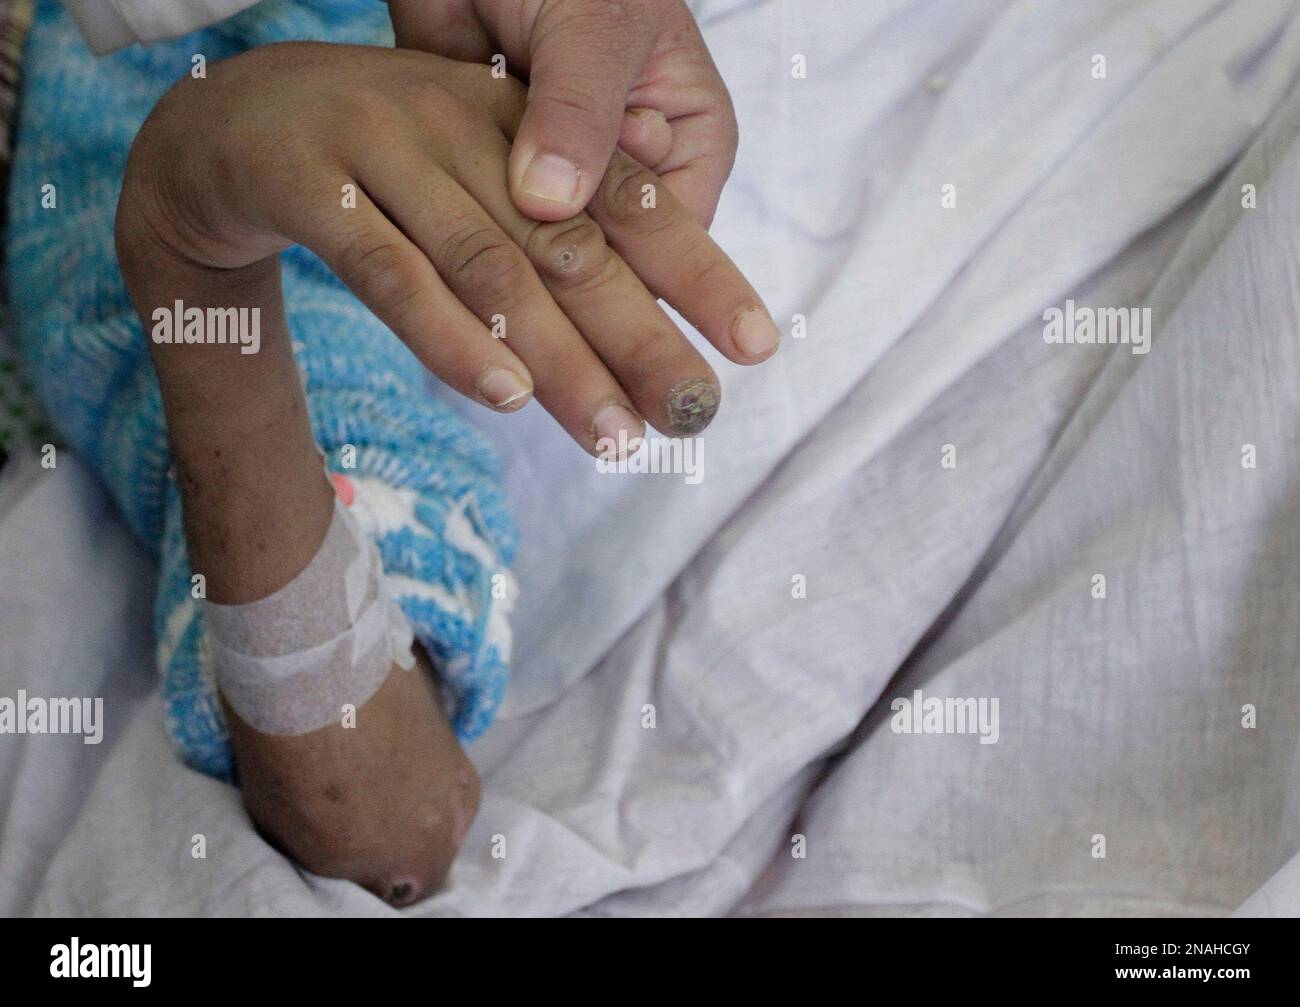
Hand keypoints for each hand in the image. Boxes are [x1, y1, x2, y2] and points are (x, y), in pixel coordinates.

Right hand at [117, 42, 778, 452]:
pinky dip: (447, 335)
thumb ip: (540, 240)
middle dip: (642, 336)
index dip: (695, 271)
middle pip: (571, 246)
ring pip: (490, 267)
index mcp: (516, 124)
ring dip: (560, 359)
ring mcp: (384, 147)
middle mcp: (462, 126)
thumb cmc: (375, 167)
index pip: (623, 202)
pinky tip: (502, 395)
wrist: (225, 122)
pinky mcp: (310, 182)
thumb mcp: (467, 180)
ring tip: (616, 436)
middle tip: (696, 412)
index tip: (755, 344)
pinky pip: (387, 268)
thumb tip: (631, 339)